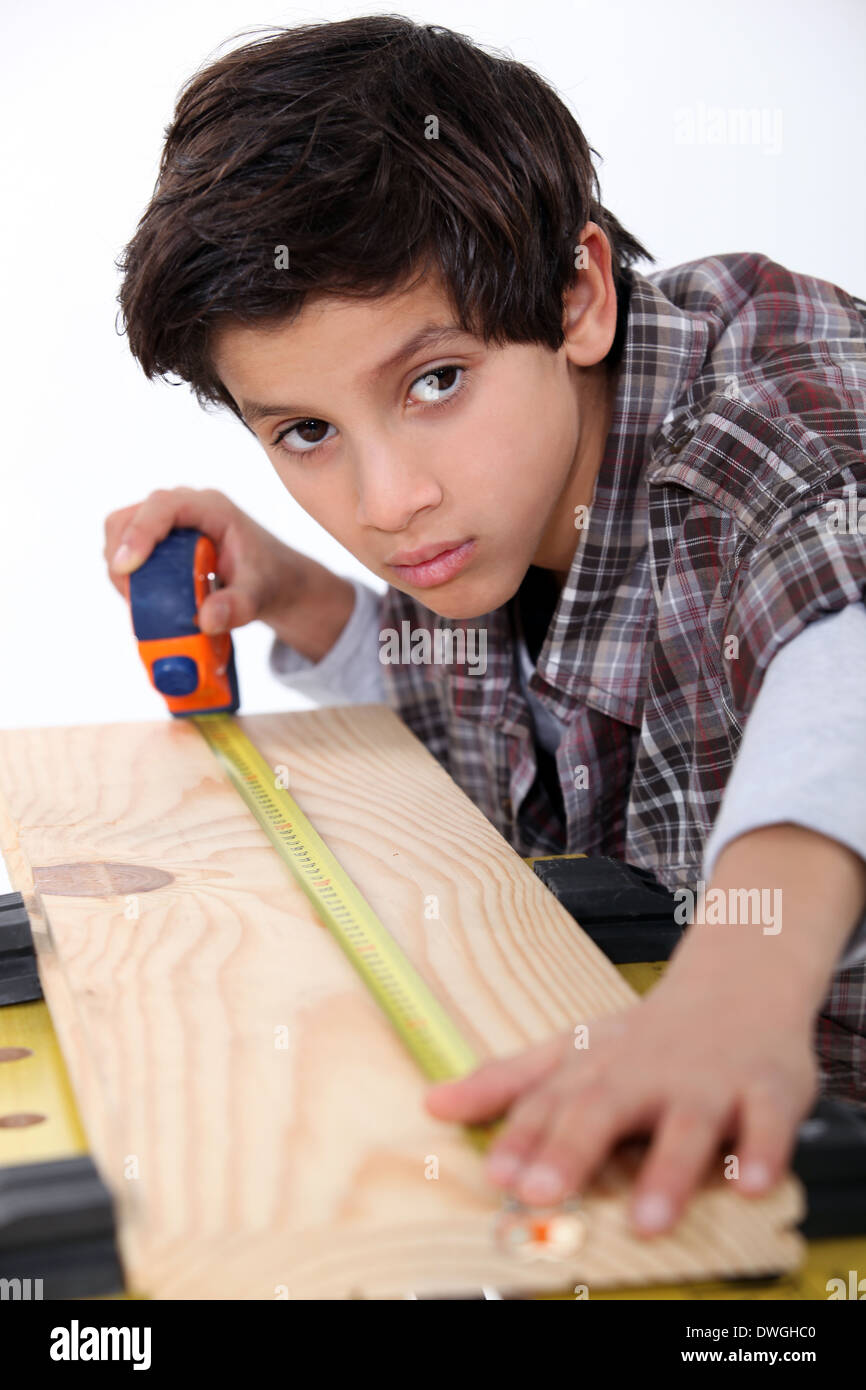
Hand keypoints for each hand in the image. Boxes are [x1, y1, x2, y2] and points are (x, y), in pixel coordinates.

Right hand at [104, 486, 352, 658]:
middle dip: (121, 554)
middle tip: (129, 595)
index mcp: (212, 508)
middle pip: (131, 516)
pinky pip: (127, 547)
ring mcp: (170, 521)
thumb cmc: (267, 579)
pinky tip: (142, 596)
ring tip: (138, 599)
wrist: (272, 579)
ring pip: (122, 530)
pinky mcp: (160, 538)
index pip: (163, 506)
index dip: (139, 532)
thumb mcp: (259, 596)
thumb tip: (205, 621)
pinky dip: (126, 572)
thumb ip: (238, 607)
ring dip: (120, 566)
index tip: (124, 567)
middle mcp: (186, 507)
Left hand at [425, 981, 817, 1235]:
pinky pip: (768, 1124)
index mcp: (597, 1069)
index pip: (551, 1104)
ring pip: (687, 1125)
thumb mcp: (573, 1050)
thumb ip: (507, 1082)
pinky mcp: (766, 1091)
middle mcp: (646, 1075)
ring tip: (647, 1220)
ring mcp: (708, 1082)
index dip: (522, 1139)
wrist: (739, 982)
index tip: (498, 1176)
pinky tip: (752, 1186)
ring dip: (667, 1171)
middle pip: (605, 1109)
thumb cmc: (647, 1037)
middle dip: (573, 1150)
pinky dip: (763, 1153)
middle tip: (543, 1193)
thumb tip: (433, 1104)